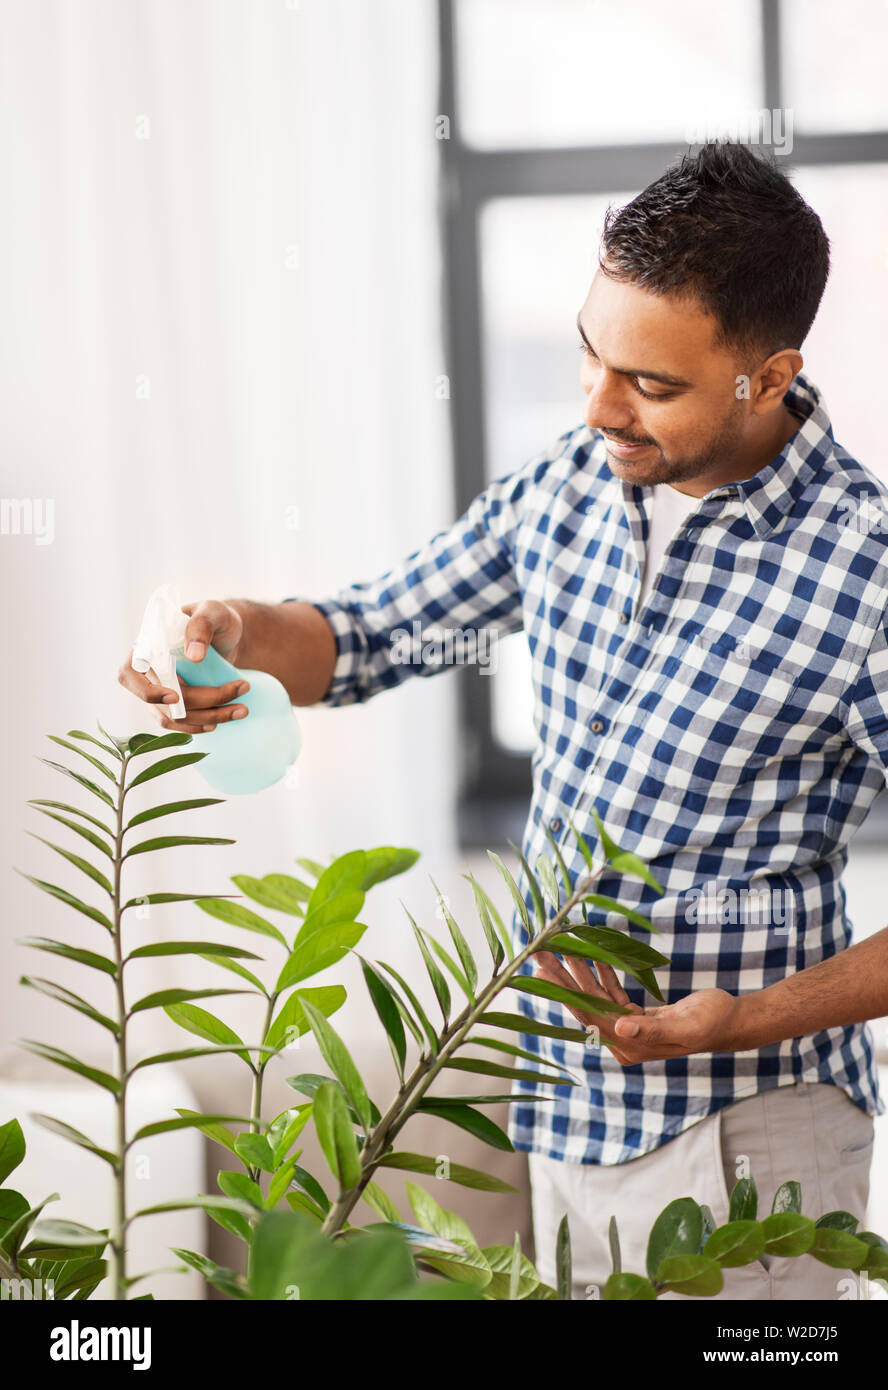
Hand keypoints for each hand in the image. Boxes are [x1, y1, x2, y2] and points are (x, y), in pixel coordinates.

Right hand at [118, 598, 249, 734]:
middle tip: (241, 690)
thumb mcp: (212, 611)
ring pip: (173, 717)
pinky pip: (179, 722)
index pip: (129, 675)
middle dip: (203, 703)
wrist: (227, 633)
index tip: (176, 695)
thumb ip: (201, 625)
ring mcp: (159, 690)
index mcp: (147, 646)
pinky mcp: (174, 703)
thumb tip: (193, 656)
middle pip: (162, 702)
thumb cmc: (215, 618)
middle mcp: (148, 671)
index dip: (148, 692)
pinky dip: (198, 726)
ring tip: (241, 710)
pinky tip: (219, 722)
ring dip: (207, 718)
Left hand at [532, 950, 741, 1064]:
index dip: (563, 991)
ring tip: (559, 945)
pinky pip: (612, 992)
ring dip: (579, 970)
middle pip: (585, 1004)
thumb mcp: (685, 1026)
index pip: (587, 1015)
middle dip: (561, 977)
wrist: (731, 1022)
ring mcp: (629, 1027)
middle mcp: (624, 1039)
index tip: (541, 969)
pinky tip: (592, 955)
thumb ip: (652, 1028)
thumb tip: (620, 1027)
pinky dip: (602, 972)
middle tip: (538, 951)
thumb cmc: (711, 1023)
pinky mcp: (636, 1015)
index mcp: (630, 1045)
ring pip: (596, 996)